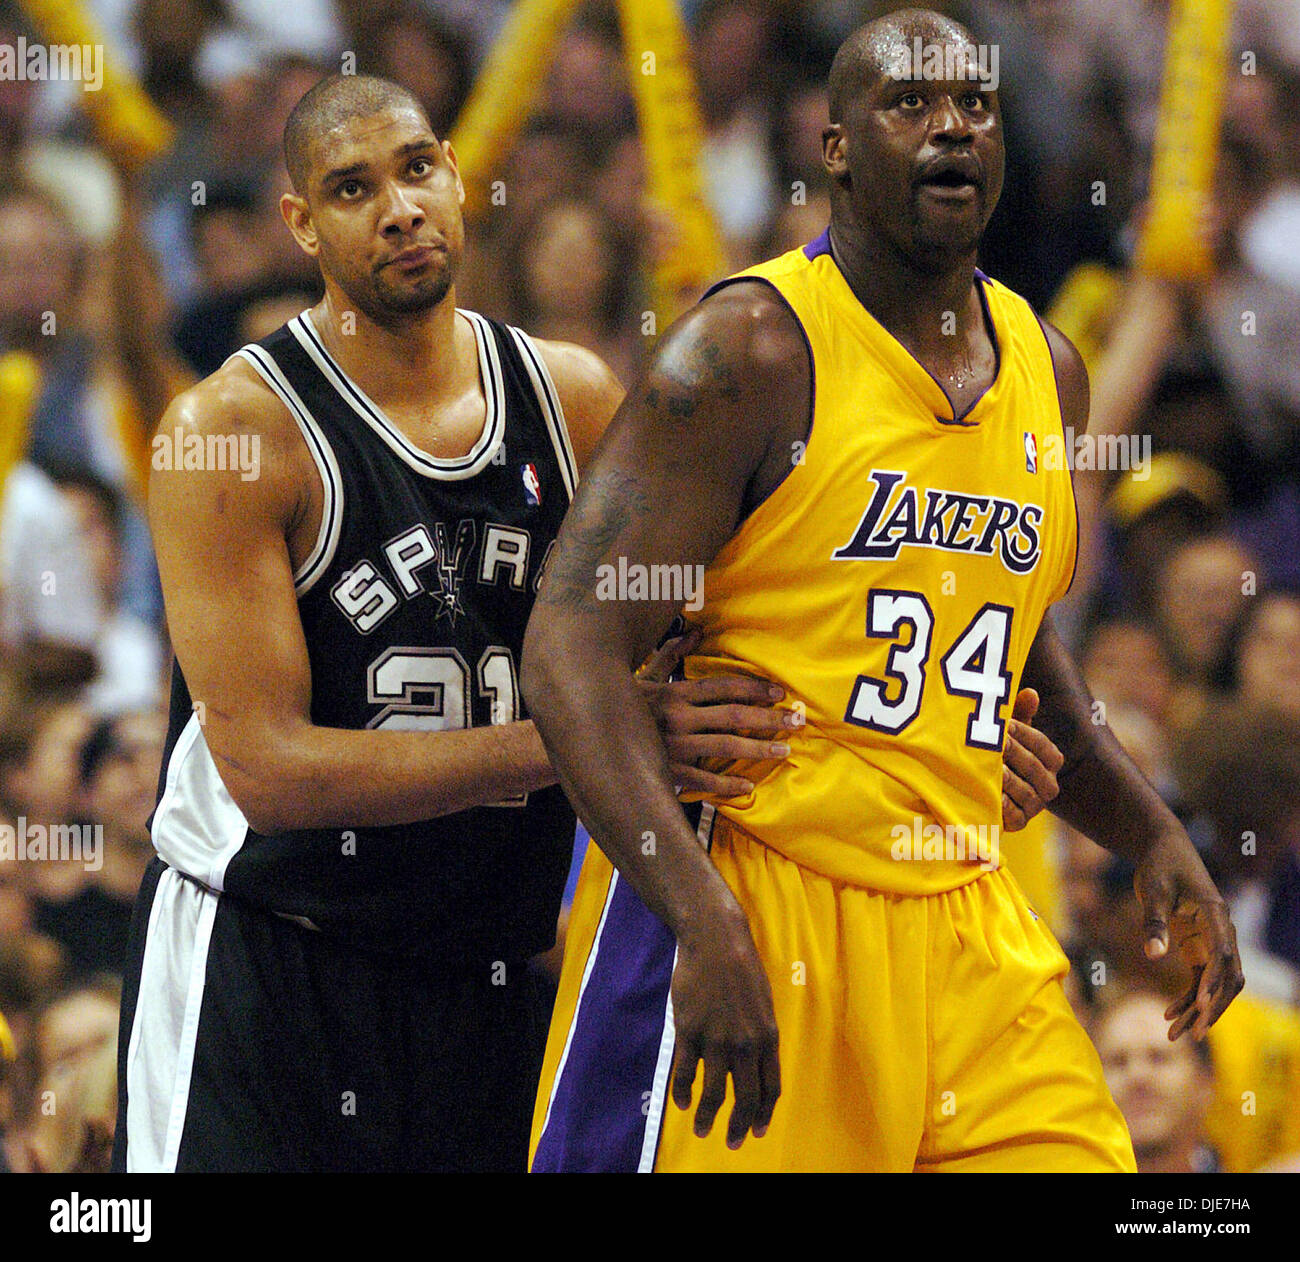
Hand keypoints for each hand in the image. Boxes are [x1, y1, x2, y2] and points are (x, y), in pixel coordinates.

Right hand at [637, 626, 796, 797]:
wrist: (588, 738)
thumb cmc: (620, 705)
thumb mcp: (645, 676)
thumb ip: (672, 656)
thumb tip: (695, 632)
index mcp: (674, 693)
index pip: (723, 687)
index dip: (754, 688)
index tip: (779, 692)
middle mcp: (677, 717)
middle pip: (733, 716)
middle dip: (769, 718)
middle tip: (797, 721)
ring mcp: (673, 746)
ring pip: (725, 747)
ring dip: (758, 749)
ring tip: (783, 750)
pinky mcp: (667, 772)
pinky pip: (703, 780)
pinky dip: (727, 785)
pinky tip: (748, 787)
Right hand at [670, 908, 780, 1148]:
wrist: (715, 941)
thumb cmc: (741, 967)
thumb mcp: (763, 1002)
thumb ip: (759, 1035)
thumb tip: (753, 1064)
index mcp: (768, 1036)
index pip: (770, 1087)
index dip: (763, 1114)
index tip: (756, 1130)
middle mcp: (745, 1043)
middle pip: (745, 1097)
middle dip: (738, 1126)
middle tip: (731, 1142)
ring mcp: (716, 1039)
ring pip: (714, 1092)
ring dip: (708, 1117)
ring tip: (703, 1130)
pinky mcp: (689, 1031)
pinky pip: (685, 1072)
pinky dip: (683, 1092)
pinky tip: (682, 1102)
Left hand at [1001, 688, 1063, 829]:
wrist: (981, 790)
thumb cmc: (999, 752)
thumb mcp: (1009, 732)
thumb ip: (1019, 713)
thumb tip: (1030, 693)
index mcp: (1051, 760)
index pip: (1042, 744)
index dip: (1024, 733)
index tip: (1005, 723)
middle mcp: (1049, 784)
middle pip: (1033, 767)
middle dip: (1013, 752)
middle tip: (994, 743)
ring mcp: (1035, 805)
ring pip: (1026, 792)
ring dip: (1008, 779)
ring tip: (992, 769)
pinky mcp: (1019, 823)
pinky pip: (1015, 816)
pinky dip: (1003, 806)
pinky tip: (991, 796)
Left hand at [1133, 830, 1244, 1040]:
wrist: (1163, 849)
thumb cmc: (1160, 866)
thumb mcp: (1153, 890)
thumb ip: (1153, 921)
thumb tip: (1152, 955)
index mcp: (1216, 914)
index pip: (1223, 953)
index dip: (1214, 980)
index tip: (1200, 1004)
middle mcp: (1222, 931)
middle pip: (1227, 978)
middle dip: (1211, 1008)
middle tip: (1191, 1035)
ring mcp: (1212, 941)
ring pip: (1215, 985)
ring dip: (1198, 1011)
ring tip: (1174, 1035)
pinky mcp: (1198, 946)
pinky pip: (1199, 980)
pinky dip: (1187, 998)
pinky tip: (1167, 1016)